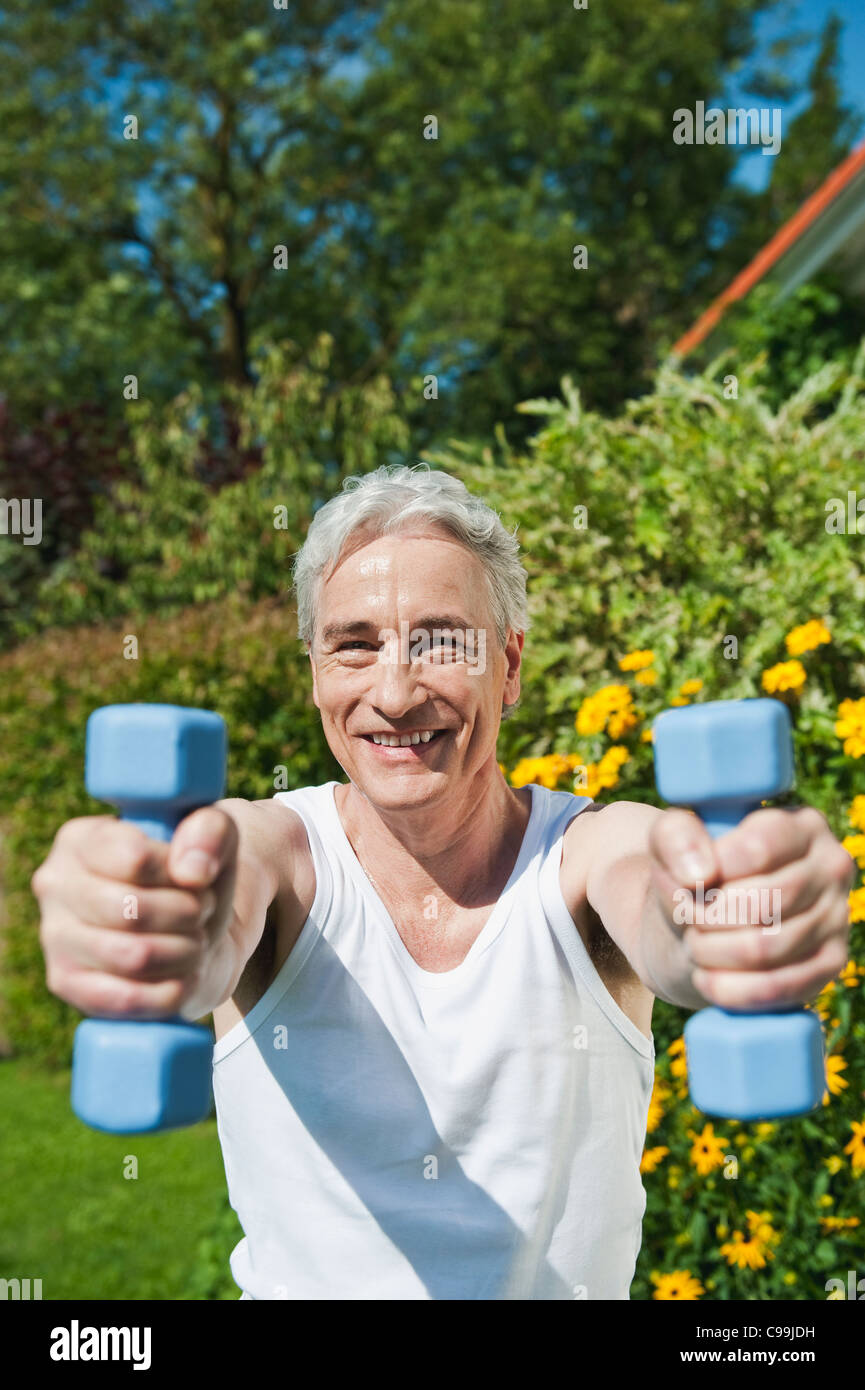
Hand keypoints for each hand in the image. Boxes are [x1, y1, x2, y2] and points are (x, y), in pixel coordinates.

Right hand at [32, 808, 237, 1019]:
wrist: (193, 930)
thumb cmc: (196, 875)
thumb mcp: (215, 836)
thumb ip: (211, 832)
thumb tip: (192, 872)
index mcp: (82, 838)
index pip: (136, 858)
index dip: (181, 873)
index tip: (196, 876)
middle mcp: (55, 883)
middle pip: (133, 910)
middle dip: (188, 914)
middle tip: (201, 912)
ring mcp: (54, 936)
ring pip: (133, 956)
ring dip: (185, 952)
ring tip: (195, 941)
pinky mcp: (65, 983)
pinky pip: (125, 1000)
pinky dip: (171, 990)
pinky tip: (183, 975)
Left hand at [648, 806, 854, 1009]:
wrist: (702, 919)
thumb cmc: (691, 870)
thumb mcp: (670, 840)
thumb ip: (675, 837)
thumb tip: (698, 875)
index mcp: (800, 824)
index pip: (758, 848)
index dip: (710, 872)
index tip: (684, 882)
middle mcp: (831, 866)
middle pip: (762, 904)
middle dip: (706, 918)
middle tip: (685, 919)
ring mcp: (837, 916)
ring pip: (766, 948)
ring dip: (712, 953)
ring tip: (694, 944)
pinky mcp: (831, 963)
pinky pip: (780, 988)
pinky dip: (730, 989)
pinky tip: (706, 979)